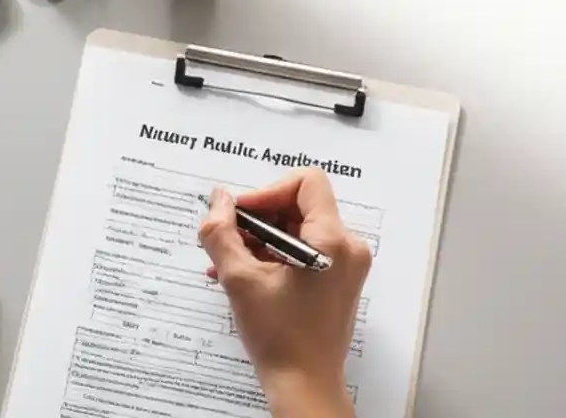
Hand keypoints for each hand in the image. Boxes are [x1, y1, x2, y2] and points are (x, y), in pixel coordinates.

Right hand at [199, 169, 371, 417]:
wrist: (304, 384)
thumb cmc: (280, 338)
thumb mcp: (239, 279)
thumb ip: (221, 232)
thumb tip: (218, 200)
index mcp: (332, 241)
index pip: (306, 182)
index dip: (267, 191)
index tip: (241, 214)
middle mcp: (347, 247)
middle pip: (298, 205)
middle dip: (258, 219)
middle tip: (228, 239)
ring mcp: (344, 265)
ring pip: (297, 229)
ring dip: (260, 239)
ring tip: (227, 261)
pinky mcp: (337, 279)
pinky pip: (303, 249)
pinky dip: (273, 255)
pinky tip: (242, 273)